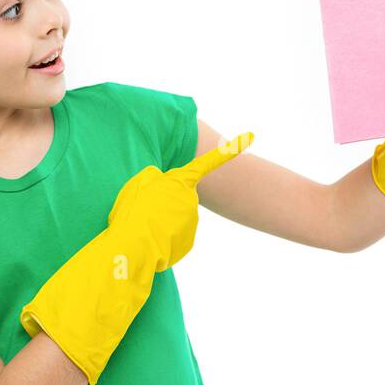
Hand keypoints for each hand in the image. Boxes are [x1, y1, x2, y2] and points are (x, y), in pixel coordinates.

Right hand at [108, 132, 253, 269]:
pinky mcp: (189, 240)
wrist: (134, 247)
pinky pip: (175, 233)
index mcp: (182, 180)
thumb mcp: (139, 183)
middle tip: (145, 208)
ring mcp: (192, 221)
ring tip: (144, 224)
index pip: (210, 160)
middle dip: (166, 200)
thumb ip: (155, 177)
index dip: (231, 148)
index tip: (251, 136)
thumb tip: (163, 185)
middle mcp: (192, 199)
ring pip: (176, 215)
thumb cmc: (133, 211)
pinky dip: (163, 235)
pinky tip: (150, 237)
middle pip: (180, 194)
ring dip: (162, 218)